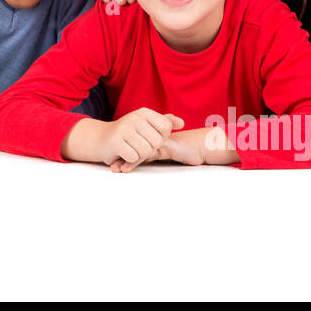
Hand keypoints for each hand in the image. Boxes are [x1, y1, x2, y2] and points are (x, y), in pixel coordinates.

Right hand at [91, 108, 185, 167]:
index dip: (161, 138)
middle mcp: (134, 117)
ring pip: (146, 151)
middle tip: (138, 146)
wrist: (101, 139)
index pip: (166, 128)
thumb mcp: (146, 125)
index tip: (150, 137)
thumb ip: (164, 122)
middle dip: (150, 149)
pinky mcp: (115, 141)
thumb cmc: (128, 134)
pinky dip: (130, 160)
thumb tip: (181, 123)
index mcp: (144, 112)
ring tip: (131, 149)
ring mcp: (124, 128)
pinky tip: (124, 154)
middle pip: (157, 142)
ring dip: (140, 156)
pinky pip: (133, 157)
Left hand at [110, 126, 234, 170]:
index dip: (123, 153)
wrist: (200, 146)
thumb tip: (145, 163)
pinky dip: (133, 162)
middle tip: (109, 165)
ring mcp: (155, 142)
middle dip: (120, 156)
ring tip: (113, 168)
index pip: (134, 146)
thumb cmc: (188, 151)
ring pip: (135, 150)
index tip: (112, 161)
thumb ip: (157, 155)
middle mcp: (152, 141)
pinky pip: (144, 154)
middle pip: (132, 147)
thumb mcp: (169, 154)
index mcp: (153, 143)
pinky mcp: (160, 146)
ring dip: (123, 160)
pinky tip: (125, 168)